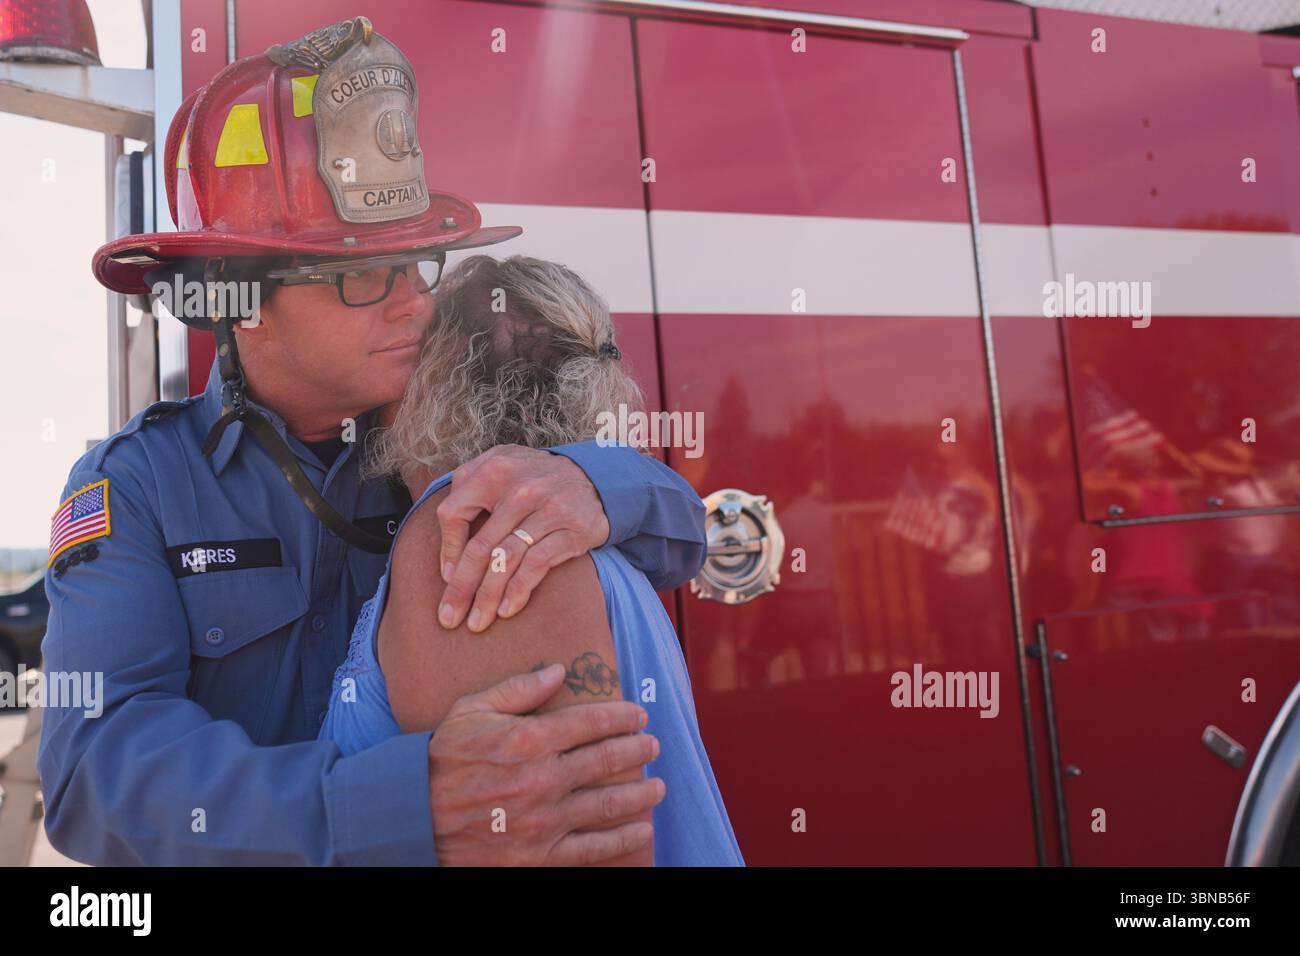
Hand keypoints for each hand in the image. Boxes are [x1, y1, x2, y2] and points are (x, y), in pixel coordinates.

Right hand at [428, 664, 664, 865]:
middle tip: (652, 745)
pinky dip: (624, 839)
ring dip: (641, 794)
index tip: (639, 715)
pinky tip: (643, 830)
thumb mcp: (471, 710)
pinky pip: (594, 847)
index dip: (622, 717)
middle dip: (637, 750)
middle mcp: (543, 778)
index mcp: (529, 739)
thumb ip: (519, 689)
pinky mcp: (541, 855)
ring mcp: (545, 820)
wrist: (414, 817)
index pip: (591, 722)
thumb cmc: (443, 759)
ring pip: (608, 803)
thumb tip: (559, 670)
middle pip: (607, 760)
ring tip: (658, 786)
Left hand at [436, 445, 609, 631]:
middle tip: (449, 618)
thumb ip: (469, 489)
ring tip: (477, 622)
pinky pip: (536, 566)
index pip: (454, 514)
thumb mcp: (501, 466)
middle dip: (461, 588)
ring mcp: (547, 510)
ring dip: (487, 597)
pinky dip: (518, 591)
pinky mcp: (571, 531)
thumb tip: (448, 554)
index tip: (446, 577)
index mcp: (494, 470)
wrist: (595, 477)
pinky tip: (507, 609)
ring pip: (505, 560)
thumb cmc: (536, 479)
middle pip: (479, 547)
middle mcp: (520, 489)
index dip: (447, 550)